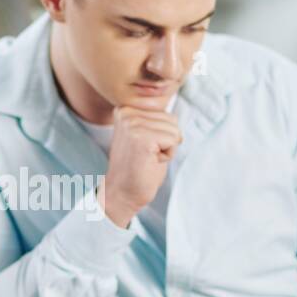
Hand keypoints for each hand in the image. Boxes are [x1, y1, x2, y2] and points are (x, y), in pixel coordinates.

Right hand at [98, 105, 181, 227]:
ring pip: (174, 130)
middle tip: (146, 155)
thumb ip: (154, 118)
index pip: (165, 113)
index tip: (143, 148)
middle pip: (172, 120)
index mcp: (125, 109)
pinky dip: (168, 155)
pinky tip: (150, 162)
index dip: (162, 135)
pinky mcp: (142, 138)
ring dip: (167, 149)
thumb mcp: (145, 134)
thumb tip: (173, 103)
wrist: (123, 193)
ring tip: (147, 158)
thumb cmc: (138, 167)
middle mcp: (126, 112)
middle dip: (166, 141)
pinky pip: (174, 141)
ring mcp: (133, 124)